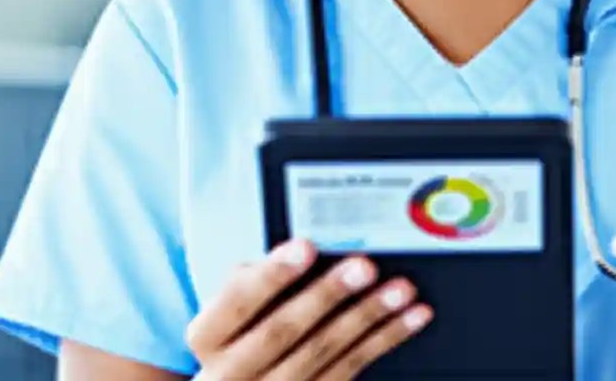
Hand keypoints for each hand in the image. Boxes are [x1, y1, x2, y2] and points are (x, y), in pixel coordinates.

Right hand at [185, 239, 432, 379]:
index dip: (272, 274)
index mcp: (207, 337)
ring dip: (368, 317)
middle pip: (283, 330)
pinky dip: (385, 339)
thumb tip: (294, 250)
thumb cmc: (236, 335)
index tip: (305, 246)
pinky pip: (352, 367)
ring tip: (398, 290)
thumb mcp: (226, 309)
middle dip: (327, 295)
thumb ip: (252, 280)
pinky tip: (408, 318)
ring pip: (325, 351)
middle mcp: (234, 371)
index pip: (236, 302)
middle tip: (362, 266)